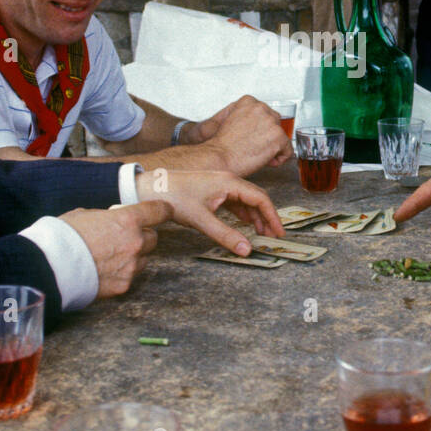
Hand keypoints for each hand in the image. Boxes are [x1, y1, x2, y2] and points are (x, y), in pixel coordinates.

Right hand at [58, 200, 170, 297]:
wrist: (50, 267)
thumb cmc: (63, 235)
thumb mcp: (85, 214)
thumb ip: (106, 217)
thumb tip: (109, 220)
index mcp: (127, 220)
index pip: (158, 211)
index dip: (162, 210)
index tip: (163, 210)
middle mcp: (135, 243)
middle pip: (153, 238)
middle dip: (142, 236)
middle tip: (124, 237)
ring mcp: (131, 266)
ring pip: (143, 259)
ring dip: (133, 256)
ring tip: (111, 256)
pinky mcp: (123, 285)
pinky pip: (129, 276)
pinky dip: (121, 273)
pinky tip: (103, 271)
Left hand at [135, 169, 284, 253]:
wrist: (152, 187)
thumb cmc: (174, 197)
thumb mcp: (202, 220)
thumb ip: (225, 235)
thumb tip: (246, 250)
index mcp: (229, 182)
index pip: (260, 198)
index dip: (272, 216)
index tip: (279, 232)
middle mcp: (228, 180)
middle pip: (256, 198)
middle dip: (266, 217)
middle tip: (273, 236)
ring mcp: (221, 184)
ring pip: (246, 200)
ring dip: (255, 216)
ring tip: (262, 233)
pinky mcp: (213, 190)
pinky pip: (235, 201)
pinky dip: (243, 213)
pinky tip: (245, 224)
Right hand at [190, 95, 292, 173]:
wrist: (219, 159)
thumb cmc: (221, 145)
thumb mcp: (228, 120)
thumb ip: (245, 116)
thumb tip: (258, 124)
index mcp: (249, 101)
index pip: (264, 114)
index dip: (259, 129)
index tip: (251, 138)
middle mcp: (261, 108)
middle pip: (275, 123)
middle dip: (267, 137)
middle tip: (254, 147)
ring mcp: (271, 122)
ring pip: (281, 136)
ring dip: (272, 147)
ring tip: (257, 154)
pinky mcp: (278, 137)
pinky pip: (288, 150)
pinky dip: (280, 158)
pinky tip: (267, 161)